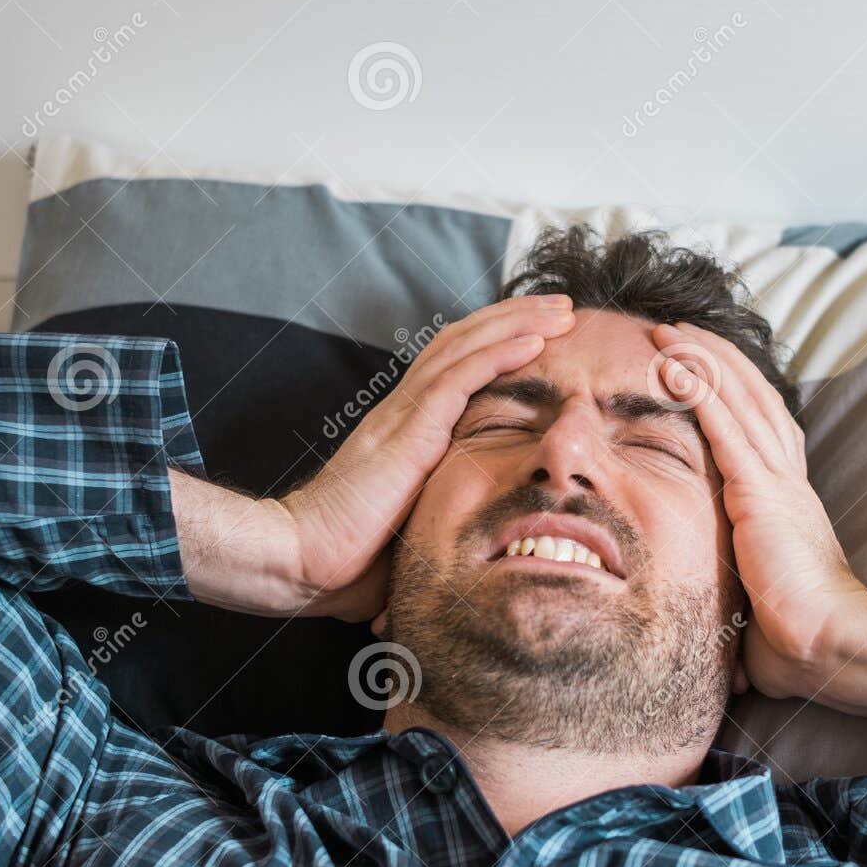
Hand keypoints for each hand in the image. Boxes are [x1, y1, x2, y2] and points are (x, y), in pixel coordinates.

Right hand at [275, 294, 575, 618]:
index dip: (499, 342)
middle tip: (564, 304)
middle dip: (517, 317)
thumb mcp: (412, 529)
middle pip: (465, 342)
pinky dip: (498, 355)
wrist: (302, 562)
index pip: (457, 366)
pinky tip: (535, 342)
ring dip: (517, 324)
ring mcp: (404, 417)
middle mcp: (404, 411)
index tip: (546, 333)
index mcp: (405, 429)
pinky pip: (459, 379)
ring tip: (562, 309)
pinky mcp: (408, 433)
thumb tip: (478, 547)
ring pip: (466, 348)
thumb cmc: (349, 561)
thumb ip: (441, 519)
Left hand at [648, 321, 866, 699]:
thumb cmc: (799, 643)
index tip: (704, 370)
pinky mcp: (760, 493)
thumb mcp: (759, 613)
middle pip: (752, 400)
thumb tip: (722, 655)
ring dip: (702, 361)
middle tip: (679, 330)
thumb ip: (739, 612)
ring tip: (667, 330)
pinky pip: (724, 427)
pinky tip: (672, 362)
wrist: (832, 647)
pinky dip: (699, 389)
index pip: (762, 432)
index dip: (733, 396)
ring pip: (737, 401)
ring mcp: (776, 483)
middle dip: (716, 361)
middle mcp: (786, 482)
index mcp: (787, 505)